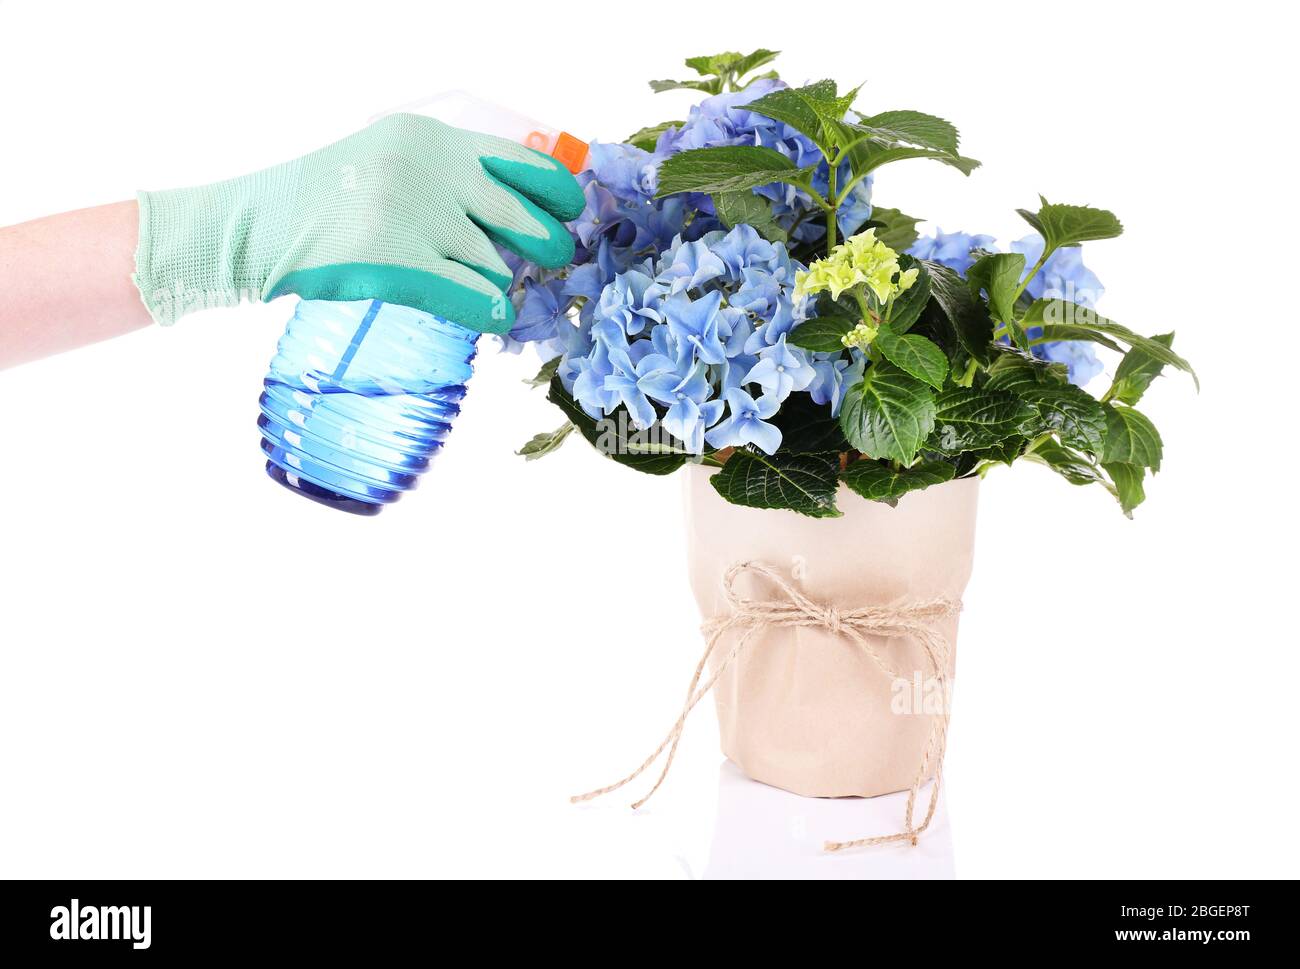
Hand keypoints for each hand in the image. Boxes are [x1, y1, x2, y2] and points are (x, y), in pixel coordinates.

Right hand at [133, 114, 584, 331]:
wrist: (255, 228)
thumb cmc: (325, 200)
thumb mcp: (386, 159)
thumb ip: (445, 175)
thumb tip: (519, 213)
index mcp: (431, 139)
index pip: (521, 163)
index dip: (557, 192)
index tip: (571, 210)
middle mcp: (429, 171)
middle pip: (523, 220)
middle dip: (546, 245)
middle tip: (551, 259)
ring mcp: (414, 218)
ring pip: (496, 267)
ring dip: (499, 284)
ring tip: (486, 289)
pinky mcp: (397, 265)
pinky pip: (472, 297)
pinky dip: (491, 312)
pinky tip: (494, 318)